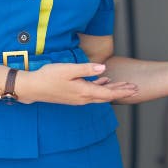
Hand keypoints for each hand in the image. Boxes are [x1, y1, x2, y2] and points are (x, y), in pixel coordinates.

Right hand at [16, 63, 137, 104]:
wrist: (33, 88)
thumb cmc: (48, 77)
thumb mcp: (68, 69)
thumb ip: (86, 69)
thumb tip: (104, 68)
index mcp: (84, 92)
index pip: (108, 93)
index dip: (122, 91)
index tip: (134, 89)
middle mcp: (83, 98)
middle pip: (106, 96)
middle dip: (121, 91)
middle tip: (134, 88)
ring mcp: (78, 98)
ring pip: (100, 95)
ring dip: (112, 90)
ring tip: (123, 85)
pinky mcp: (73, 96)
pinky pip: (91, 93)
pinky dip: (100, 87)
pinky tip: (103, 81)